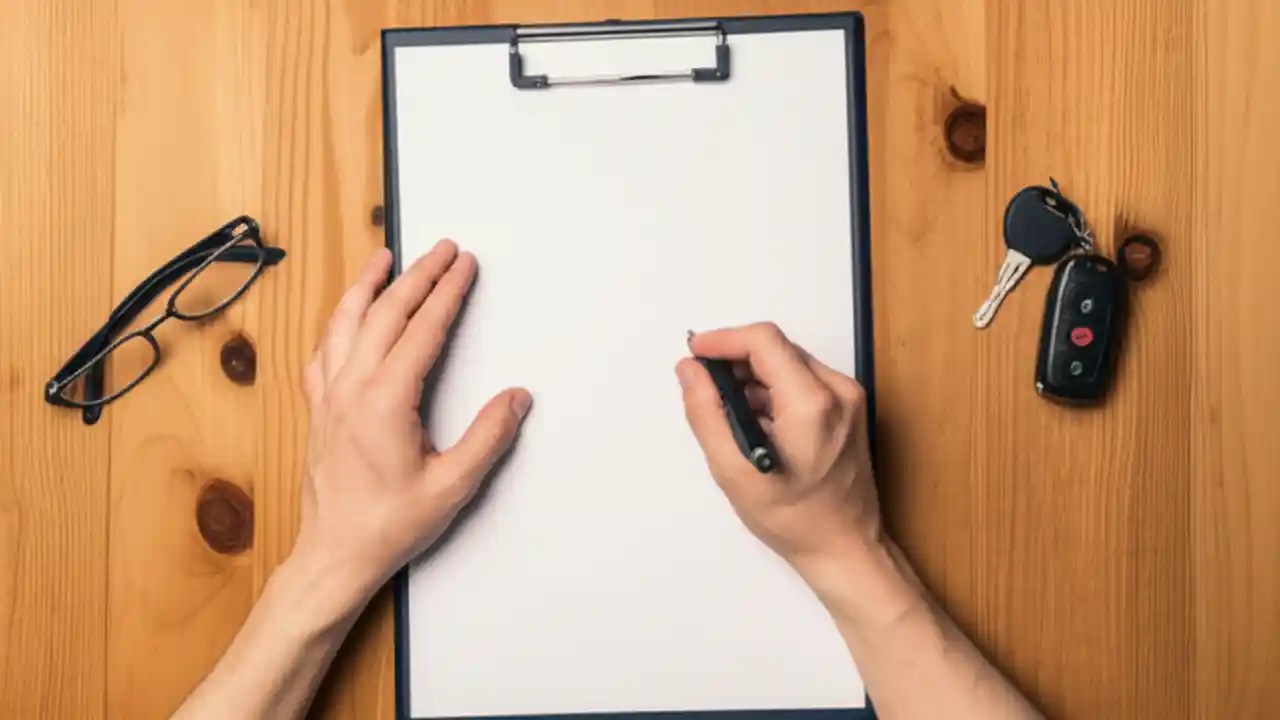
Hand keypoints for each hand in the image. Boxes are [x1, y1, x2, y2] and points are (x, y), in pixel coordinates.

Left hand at [291, 241, 531, 609]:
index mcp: (385, 400)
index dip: (447, 292)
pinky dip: (338, 322)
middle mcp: (351, 389)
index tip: (464, 265)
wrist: (334, 555)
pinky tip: (346, 318)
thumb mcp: (452, 485)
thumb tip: (516, 399)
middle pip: (385, 313)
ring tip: (383, 258)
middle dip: (417, 276)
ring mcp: (329, 397)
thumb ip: (488, 437)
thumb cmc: (388, 525)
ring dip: (368, 286)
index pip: (423, 329)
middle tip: (440, 249)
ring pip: (345, 323)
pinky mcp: (318, 410)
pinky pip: (324, 351)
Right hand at [676, 322, 879, 575]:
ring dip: (753, 377)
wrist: (846, 546)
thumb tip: (690, 370)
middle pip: (776, 348)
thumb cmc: (794, 519)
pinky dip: (774, 390)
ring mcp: (848, 397)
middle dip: (735, 360)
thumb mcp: (734, 471)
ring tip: (732, 414)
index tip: (696, 354)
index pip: (763, 340)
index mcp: (811, 404)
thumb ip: (707, 413)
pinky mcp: (849, 406)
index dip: (723, 340)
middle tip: (706, 389)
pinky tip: (758, 422)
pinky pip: (803, 379)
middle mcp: (837, 391)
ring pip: (788, 362)